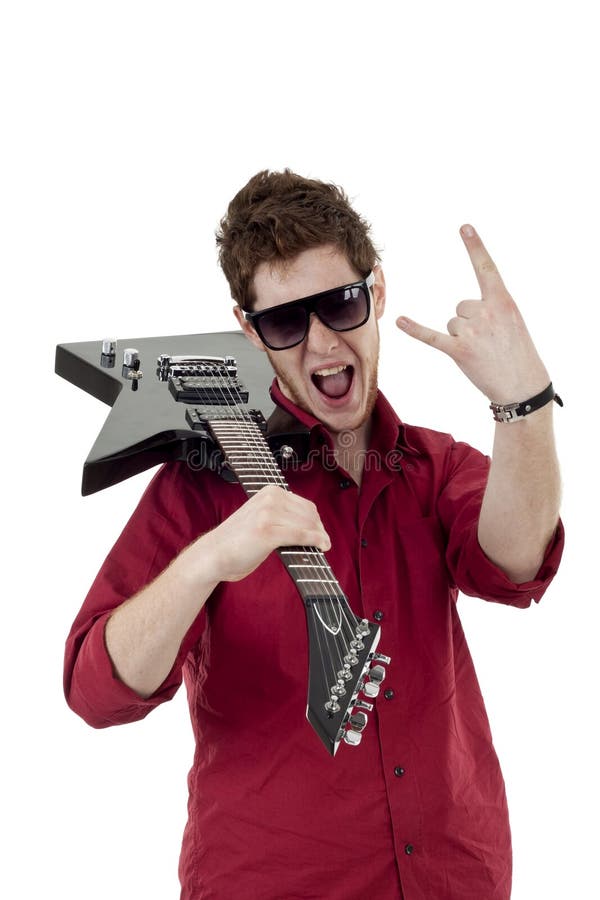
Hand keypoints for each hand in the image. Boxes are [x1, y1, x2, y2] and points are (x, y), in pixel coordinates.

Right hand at [192, 485, 330, 582]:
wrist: (214, 554)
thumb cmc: (237, 541)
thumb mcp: (261, 517)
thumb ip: (281, 515)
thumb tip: (311, 526)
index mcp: (270, 492)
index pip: (305, 505)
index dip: (316, 521)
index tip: (321, 533)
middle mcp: (270, 499)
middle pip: (309, 514)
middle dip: (320, 529)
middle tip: (324, 542)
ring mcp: (269, 514)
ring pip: (307, 525)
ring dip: (320, 536)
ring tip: (323, 546)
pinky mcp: (269, 532)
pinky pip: (301, 535)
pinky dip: (316, 541)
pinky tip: (322, 547)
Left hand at [396, 225, 549, 403]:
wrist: (523, 385)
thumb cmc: (518, 353)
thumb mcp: (512, 322)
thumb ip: (491, 308)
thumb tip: (462, 312)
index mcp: (503, 301)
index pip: (486, 267)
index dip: (475, 246)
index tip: (464, 227)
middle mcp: (486, 311)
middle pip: (461, 307)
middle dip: (470, 324)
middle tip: (489, 342)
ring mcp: (472, 331)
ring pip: (452, 324)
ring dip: (462, 338)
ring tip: (482, 352)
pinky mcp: (459, 350)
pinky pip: (431, 336)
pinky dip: (414, 329)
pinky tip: (399, 320)